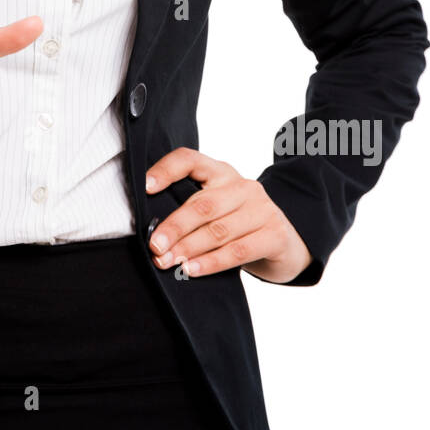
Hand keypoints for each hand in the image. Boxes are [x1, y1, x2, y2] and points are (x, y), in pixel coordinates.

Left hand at [145, 146, 313, 283]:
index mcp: (221, 172)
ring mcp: (261, 209)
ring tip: (167, 262)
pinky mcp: (275, 235)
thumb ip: (191, 210)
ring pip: (218, 230)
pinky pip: (238, 251)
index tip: (145, 188)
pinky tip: (193, 270)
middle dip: (175, 227)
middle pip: (202, 204)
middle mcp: (242, 186)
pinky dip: (211, 262)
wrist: (284, 243)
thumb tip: (152, 233)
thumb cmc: (237, 226)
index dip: (166, 170)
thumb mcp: (216, 209)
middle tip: (155, 246)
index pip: (190, 160)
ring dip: (188, 248)